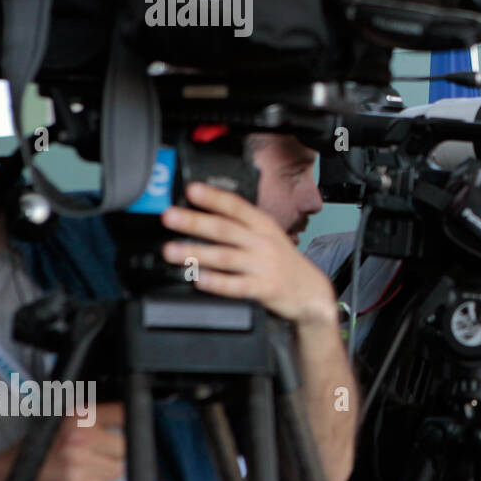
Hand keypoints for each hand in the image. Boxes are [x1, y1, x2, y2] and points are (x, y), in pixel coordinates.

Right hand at [16, 403, 124, 480]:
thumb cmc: (38, 450)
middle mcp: (79, 435)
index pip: (123, 415)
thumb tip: (130, 424)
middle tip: (93, 456)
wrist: (6, 475)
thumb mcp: (64, 423)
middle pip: (124, 447)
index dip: (129, 426)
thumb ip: (94, 421)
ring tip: (81, 469)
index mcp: (78, 415)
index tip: (129, 432)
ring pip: (116, 469)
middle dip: (112, 454)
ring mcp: (78, 460)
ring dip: (102, 473)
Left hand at [160, 182, 337, 330]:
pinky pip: (237, 286)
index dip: (214, 197)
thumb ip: (241, 226)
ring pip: (225, 257)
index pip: (236, 207)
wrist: (311, 290)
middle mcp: (263, 242)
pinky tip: (199, 279)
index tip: (192, 189)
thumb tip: (201, 214)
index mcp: (263, 225)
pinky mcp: (264, 288)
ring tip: (170, 251)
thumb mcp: (268, 235)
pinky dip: (216, 282)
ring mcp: (264, 265)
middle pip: (225, 229)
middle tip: (170, 217)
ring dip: (196, 253)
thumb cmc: (282, 261)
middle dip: (195, 221)